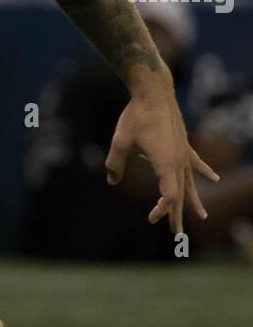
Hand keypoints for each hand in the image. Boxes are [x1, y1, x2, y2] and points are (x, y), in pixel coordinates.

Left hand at [106, 87, 219, 233]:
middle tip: (177, 235)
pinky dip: (204, 172)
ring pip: (190, 182)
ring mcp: (184, 153)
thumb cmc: (136, 115)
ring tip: (201, 216)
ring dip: (194, 200)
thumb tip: (111, 180)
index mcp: (166, 163)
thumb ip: (115, 163)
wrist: (154, 91)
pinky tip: (214, 179)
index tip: (151, 218)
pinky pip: (196, 163)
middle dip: (177, 215)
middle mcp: (179, 161)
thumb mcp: (120, 140)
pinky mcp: (184, 144)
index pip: (168, 196)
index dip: (162, 210)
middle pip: (180, 194)